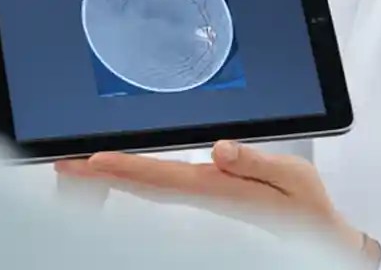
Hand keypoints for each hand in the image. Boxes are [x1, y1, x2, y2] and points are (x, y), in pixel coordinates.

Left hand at [57, 141, 368, 256]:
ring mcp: (203, 195)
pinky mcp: (207, 192)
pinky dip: (134, 175)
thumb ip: (256, 162)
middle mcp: (205, 193)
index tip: (93, 161)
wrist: (317, 231)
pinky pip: (160, 184)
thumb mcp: (292, 177)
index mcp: (220, 188)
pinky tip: (121, 169)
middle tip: (63, 163)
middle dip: (102, 174)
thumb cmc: (305, 204)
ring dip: (112, 175)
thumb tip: (221, 149)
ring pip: (147, 185)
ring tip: (78, 164)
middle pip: (142, 184)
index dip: (126, 168)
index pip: (163, 176)